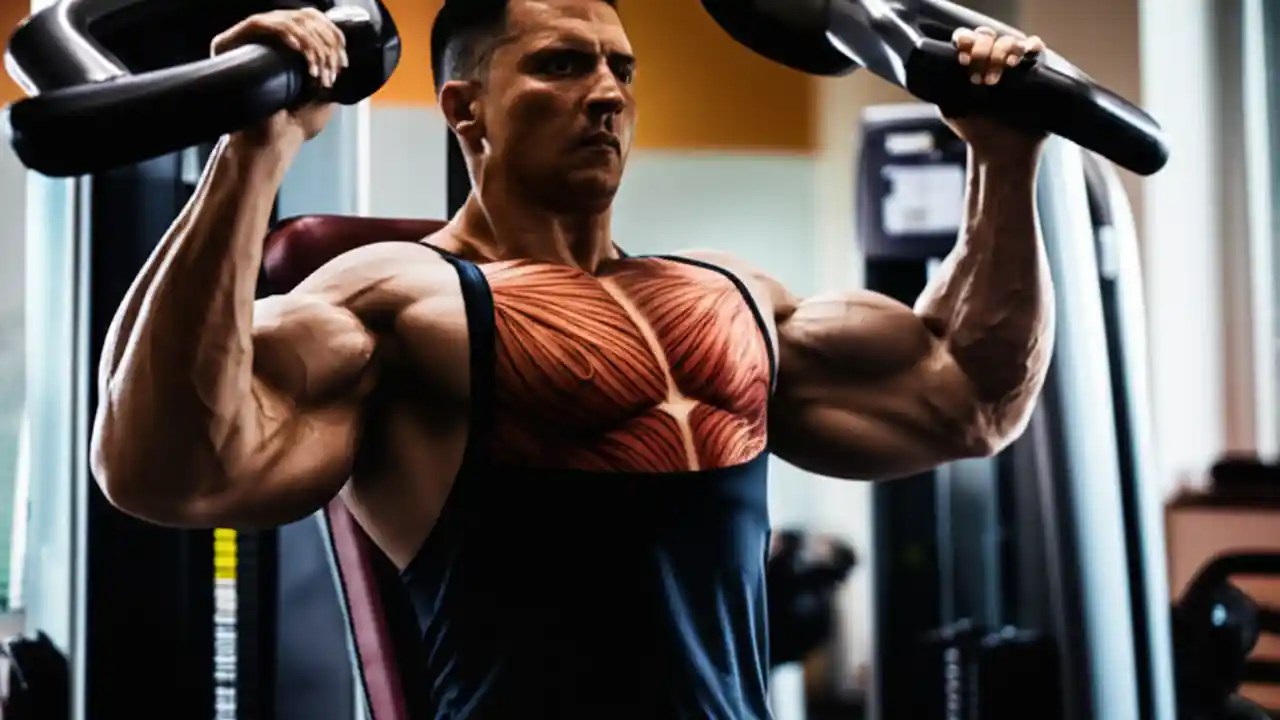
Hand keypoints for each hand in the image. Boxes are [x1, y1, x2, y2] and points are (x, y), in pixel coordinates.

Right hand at [212, 8, 348, 149]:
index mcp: (288, 52)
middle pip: (302, 18)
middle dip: (325, 43)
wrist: (269, 144)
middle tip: (331, 69)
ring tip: (315, 71)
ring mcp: (252, 42)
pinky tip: (299, 50)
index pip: (312, 25)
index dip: (332, 37)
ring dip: (310, 45)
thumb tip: (344, 57)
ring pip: (286, 21)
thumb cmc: (295, 127)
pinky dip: (285, 34)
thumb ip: (331, 76)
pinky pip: (261, 24)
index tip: (342, 62)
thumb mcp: (324, 98)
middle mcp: (269, 42)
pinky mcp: (234, 44)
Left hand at [943, 26, 1047, 162]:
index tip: (962, 55)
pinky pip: (1037, 47)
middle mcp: (993, 59)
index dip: (964, 40)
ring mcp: (1016, 63)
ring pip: (1011, 40)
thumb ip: (942, 88)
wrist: (1000, 152)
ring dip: (1002, 53)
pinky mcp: (1037, 70)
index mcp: (972, 65)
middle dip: (982, 50)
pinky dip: (1031, 46)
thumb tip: (933, 71)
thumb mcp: (951, 108)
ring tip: (995, 79)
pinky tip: (1021, 59)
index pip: (968, 39)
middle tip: (978, 77)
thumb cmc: (975, 130)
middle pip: (988, 36)